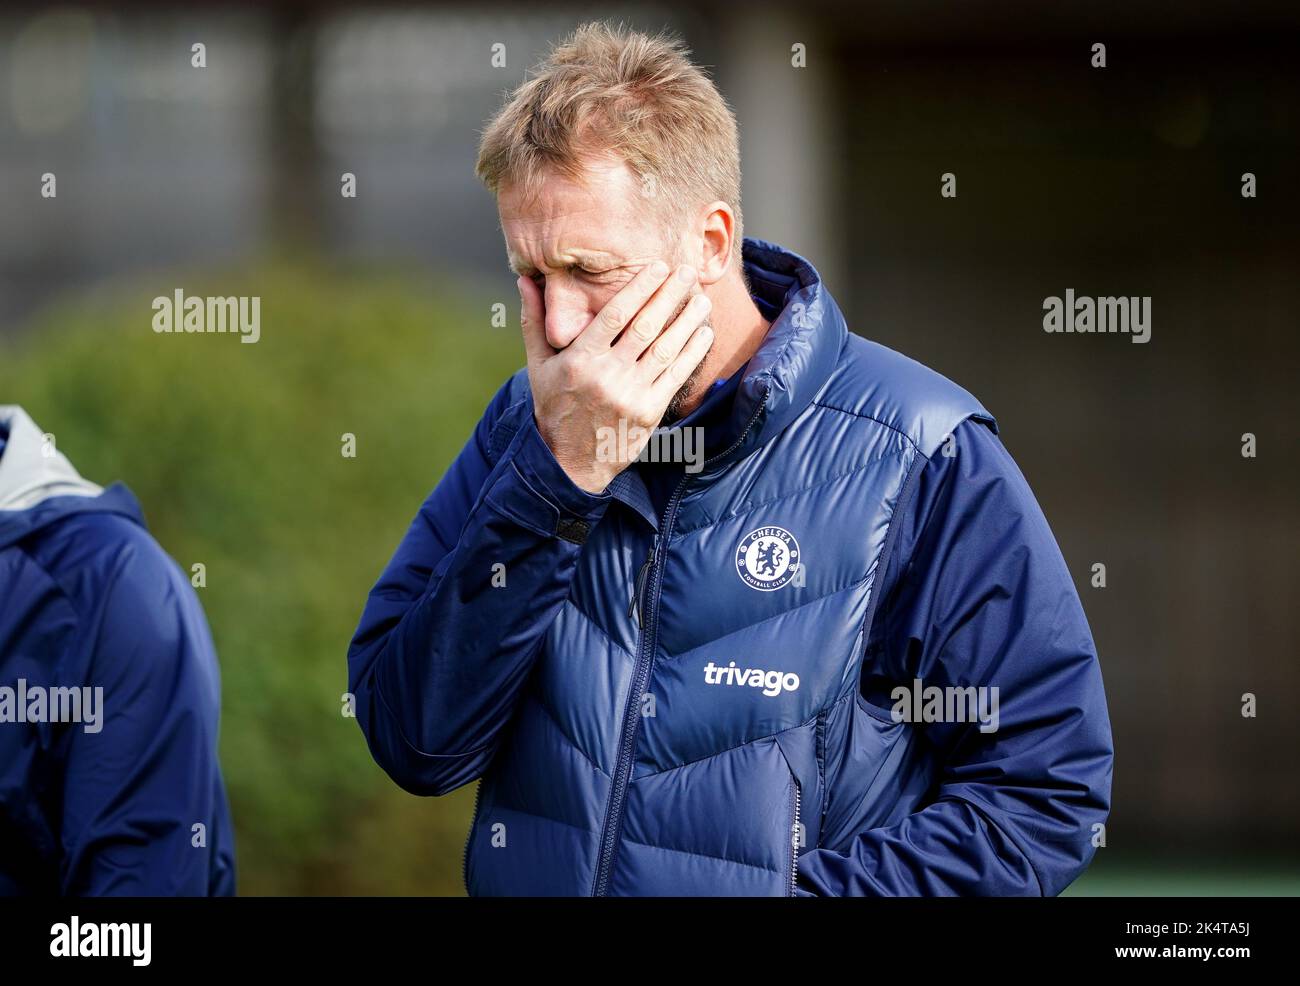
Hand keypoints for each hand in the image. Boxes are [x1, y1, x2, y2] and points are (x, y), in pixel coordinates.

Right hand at [520, 261, 712, 492]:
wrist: (569, 462)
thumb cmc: (554, 405)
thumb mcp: (538, 365)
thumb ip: (534, 320)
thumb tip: (524, 278)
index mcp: (579, 360)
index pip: (614, 315)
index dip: (639, 288)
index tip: (657, 267)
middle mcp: (606, 376)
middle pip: (645, 327)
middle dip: (669, 295)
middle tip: (686, 271)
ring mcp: (630, 396)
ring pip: (666, 349)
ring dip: (687, 321)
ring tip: (702, 298)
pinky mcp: (649, 413)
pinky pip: (676, 375)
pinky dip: (692, 351)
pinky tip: (703, 332)